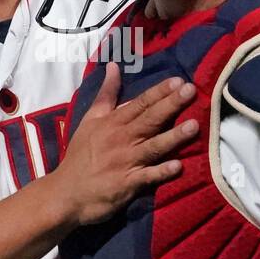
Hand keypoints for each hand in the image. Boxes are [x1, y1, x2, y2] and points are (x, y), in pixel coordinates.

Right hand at [51, 64, 197, 226]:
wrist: (65, 193)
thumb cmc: (80, 155)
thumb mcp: (90, 120)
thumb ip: (106, 94)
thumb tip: (114, 66)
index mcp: (113, 122)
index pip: (140, 103)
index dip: (159, 92)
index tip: (178, 80)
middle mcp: (122, 139)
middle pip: (150, 119)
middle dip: (171, 105)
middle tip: (191, 90)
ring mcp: (126, 162)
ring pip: (153, 146)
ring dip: (173, 137)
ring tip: (194, 126)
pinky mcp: (127, 184)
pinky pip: (147, 177)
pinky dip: (161, 172)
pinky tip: (178, 166)